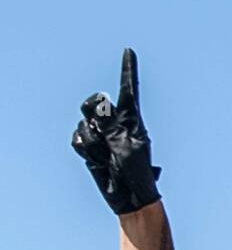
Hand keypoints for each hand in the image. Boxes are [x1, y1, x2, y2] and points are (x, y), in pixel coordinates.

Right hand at [71, 49, 161, 214]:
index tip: (129, 51)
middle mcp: (115, 122)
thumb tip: (99, 112)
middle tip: (105, 132)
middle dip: (94, 112)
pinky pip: (77, 138)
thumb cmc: (137, 174)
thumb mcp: (128, 147)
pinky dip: (85, 150)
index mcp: (132, 119)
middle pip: (94, 101)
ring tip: (108, 158)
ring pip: (84, 123)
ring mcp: (101, 134)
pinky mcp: (90, 147)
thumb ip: (113, 126)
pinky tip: (98, 161)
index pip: (129, 90)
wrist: (131, 198)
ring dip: (94, 142)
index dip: (128, 70)